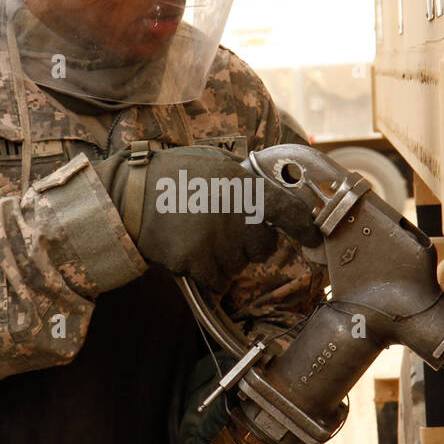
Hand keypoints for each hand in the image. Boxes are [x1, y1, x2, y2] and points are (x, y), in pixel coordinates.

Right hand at [96, 144, 319, 290]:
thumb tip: (273, 199)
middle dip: (249, 243)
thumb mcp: (215, 164)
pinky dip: (206, 273)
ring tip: (198, 235)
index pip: (288, 210)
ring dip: (224, 258)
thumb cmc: (172, 176)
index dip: (304, 226)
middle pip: (263, 246)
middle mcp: (236, 214)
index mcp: (243, 185)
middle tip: (222, 228)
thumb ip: (245, 182)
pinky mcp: (198, 262)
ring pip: (237, 265)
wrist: (129, 196)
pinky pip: (216, 279)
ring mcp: (217, 241)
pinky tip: (188, 251)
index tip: (313, 236)